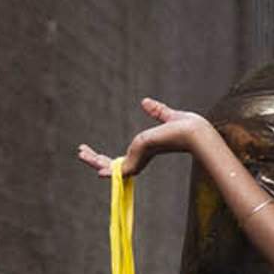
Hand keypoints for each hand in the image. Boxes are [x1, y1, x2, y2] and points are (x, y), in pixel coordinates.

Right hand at [76, 97, 208, 179]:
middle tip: (80, 153)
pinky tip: (97, 171)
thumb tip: (145, 102)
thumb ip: (156, 111)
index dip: (105, 157)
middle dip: (95, 160)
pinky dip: (107, 171)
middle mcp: (142, 159)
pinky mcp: (140, 161)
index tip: (90, 150)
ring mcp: (140, 162)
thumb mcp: (166, 116)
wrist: (193, 132)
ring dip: (95, 162)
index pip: (121, 159)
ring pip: (112, 168)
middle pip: (112, 165)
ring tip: (81, 154)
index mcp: (146, 152)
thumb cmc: (187, 127)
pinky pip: (119, 170)